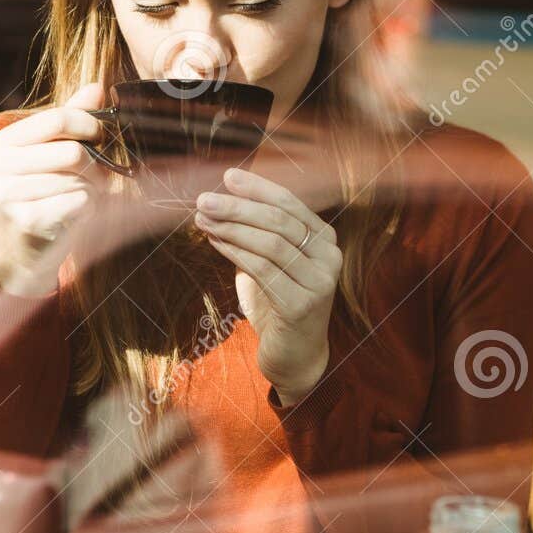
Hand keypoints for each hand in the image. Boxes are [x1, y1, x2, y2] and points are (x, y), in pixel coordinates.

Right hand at [0, 82, 107, 296]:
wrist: (21, 251)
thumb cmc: (42, 195)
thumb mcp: (51, 153)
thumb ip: (71, 119)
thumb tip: (98, 87)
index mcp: (5, 142)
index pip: (58, 118)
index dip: (90, 125)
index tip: (100, 137)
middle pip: (73, 151)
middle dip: (96, 164)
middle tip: (98, 176)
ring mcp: (9, 194)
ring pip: (79, 178)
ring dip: (92, 189)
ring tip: (82, 196)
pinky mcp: (26, 220)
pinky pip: (78, 202)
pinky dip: (87, 207)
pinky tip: (76, 213)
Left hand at [194, 166, 341, 405]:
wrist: (294, 356)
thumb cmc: (277, 303)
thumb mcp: (271, 261)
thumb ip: (258, 231)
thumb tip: (222, 196)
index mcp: (325, 240)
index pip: (291, 204)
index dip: (258, 188)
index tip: (227, 176)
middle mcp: (330, 258)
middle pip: (279, 221)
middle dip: (238, 207)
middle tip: (205, 199)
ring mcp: (320, 283)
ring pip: (271, 243)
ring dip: (231, 228)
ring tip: (203, 220)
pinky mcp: (302, 306)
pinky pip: (263, 270)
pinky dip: (235, 252)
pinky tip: (214, 241)